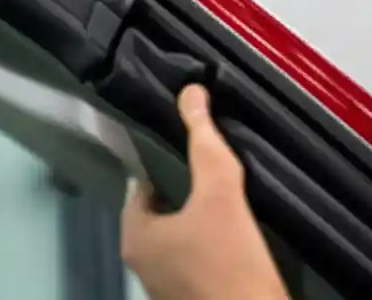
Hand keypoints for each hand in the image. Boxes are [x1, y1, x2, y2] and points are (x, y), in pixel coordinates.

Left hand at [121, 85, 287, 299]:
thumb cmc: (230, 262)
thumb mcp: (221, 193)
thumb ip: (206, 143)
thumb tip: (191, 92)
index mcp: (134, 235)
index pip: (143, 183)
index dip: (167, 160)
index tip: (194, 146)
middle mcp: (141, 262)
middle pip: (163, 209)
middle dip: (188, 189)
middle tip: (219, 170)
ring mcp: (164, 286)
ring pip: (181, 235)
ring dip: (201, 218)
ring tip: (230, 195)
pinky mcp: (190, 298)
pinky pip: (197, 259)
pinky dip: (212, 244)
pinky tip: (237, 233)